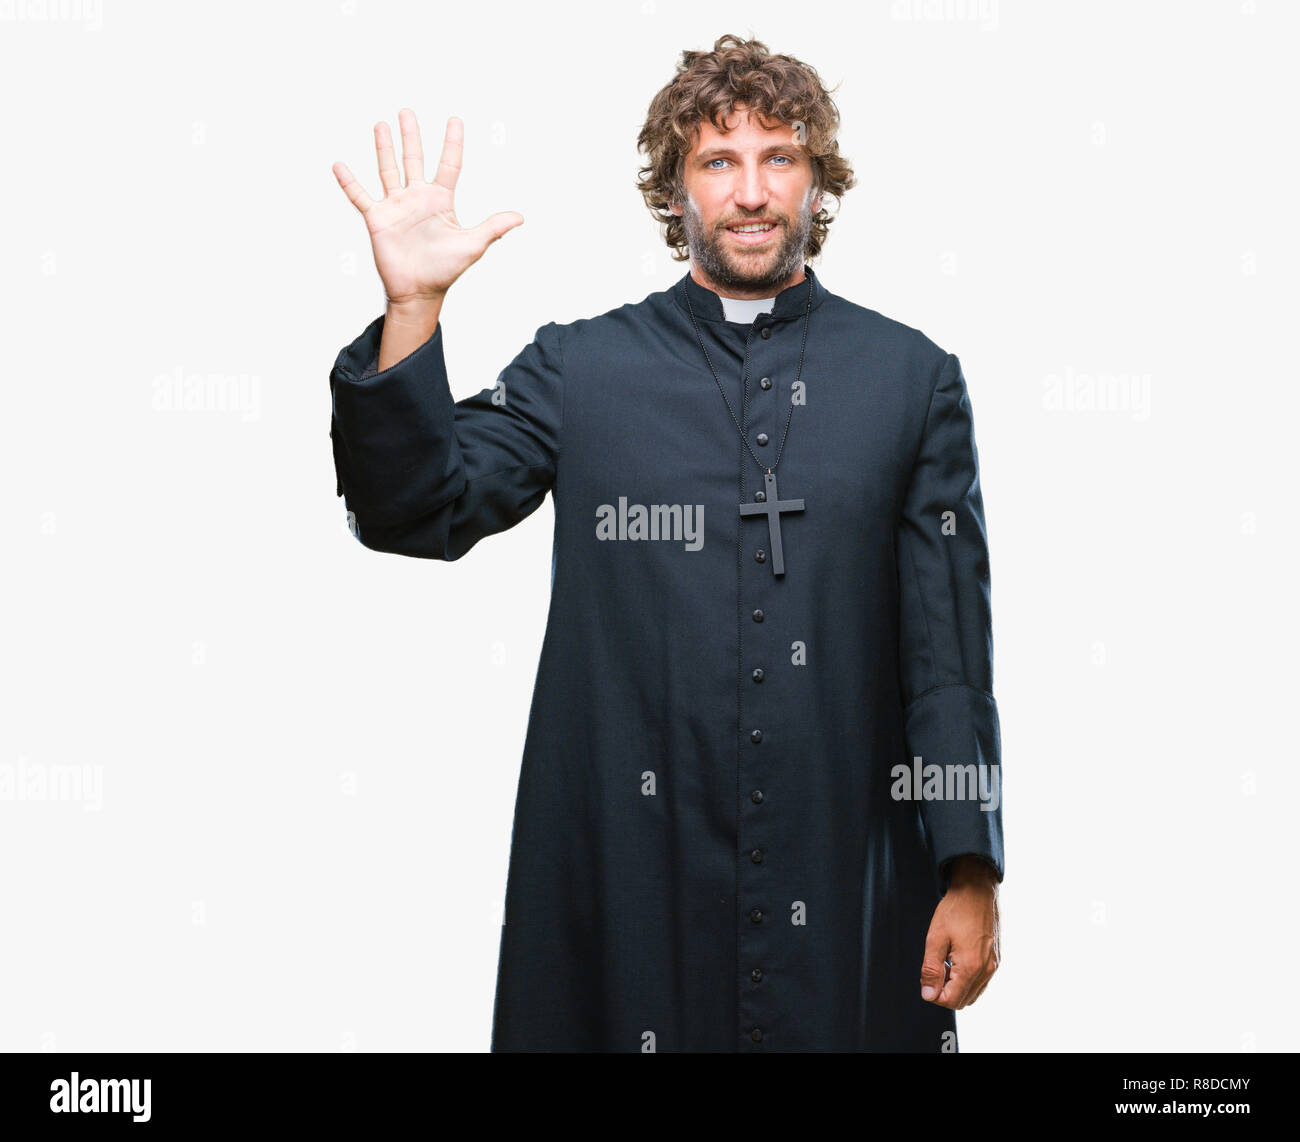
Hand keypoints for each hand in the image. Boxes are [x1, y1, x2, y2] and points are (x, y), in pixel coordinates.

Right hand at [331, 109, 522, 306]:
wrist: (419, 292)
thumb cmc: (445, 271)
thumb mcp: (472, 245)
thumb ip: (493, 228)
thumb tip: (520, 217)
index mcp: (441, 201)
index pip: (449, 164)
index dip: (452, 142)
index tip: (454, 119)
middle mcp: (418, 198)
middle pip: (414, 159)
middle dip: (411, 135)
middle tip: (407, 111)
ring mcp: (397, 206)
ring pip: (388, 169)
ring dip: (384, 148)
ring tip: (381, 125)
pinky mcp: (377, 219)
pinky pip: (360, 196)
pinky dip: (349, 182)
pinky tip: (339, 165)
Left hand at [919, 857, 999, 1008]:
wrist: (976, 890)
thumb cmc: (954, 911)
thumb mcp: (935, 938)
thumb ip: (931, 969)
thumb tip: (928, 994)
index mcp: (971, 967)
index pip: (951, 1000)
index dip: (934, 993)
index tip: (926, 975)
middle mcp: (986, 970)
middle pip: (963, 1000)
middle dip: (945, 992)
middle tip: (934, 968)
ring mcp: (994, 966)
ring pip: (973, 994)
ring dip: (956, 986)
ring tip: (945, 962)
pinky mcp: (996, 960)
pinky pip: (981, 982)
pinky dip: (967, 979)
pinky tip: (956, 959)